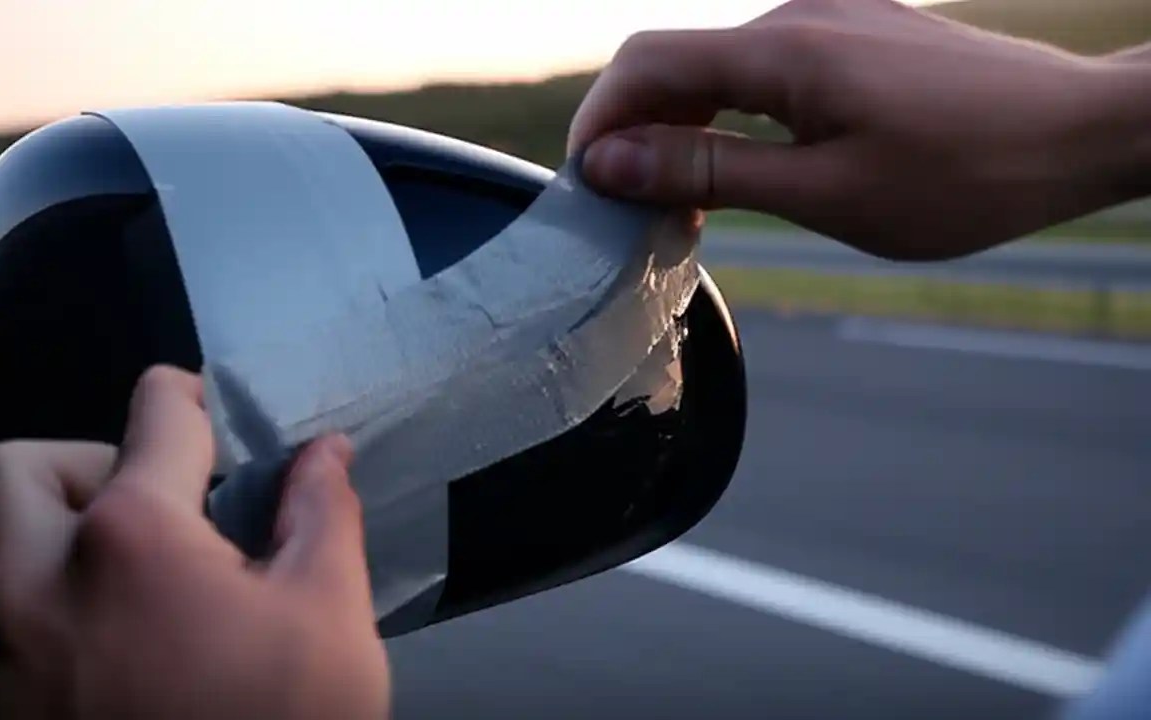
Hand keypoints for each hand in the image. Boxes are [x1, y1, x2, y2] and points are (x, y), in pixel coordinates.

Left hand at [0, 366, 388, 719]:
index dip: (186, 396)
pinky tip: (92, 628)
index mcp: (133, 540)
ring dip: (41, 533)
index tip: (198, 400)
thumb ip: (320, 513)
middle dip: (87, 459)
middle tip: (156, 499)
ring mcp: (3, 655)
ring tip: (119, 565)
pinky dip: (21, 598)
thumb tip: (323, 452)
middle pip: (20, 468)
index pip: (154, 420)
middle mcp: (40, 584)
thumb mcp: (329, 614)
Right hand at [569, 0, 1150, 259]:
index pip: (643, 63)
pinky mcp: (854, 34)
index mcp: (782, 48)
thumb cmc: (964, 174)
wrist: (1079, 132)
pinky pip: (761, 66)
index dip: (597, 122)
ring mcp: (829, 18)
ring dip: (679, 124)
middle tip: (628, 207)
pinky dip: (727, 113)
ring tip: (680, 201)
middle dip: (631, 128)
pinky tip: (737, 164)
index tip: (586, 188)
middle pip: (672, 58)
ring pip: (715, 64)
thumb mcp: (825, 191)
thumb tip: (612, 162)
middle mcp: (797, 13)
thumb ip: (710, 169)